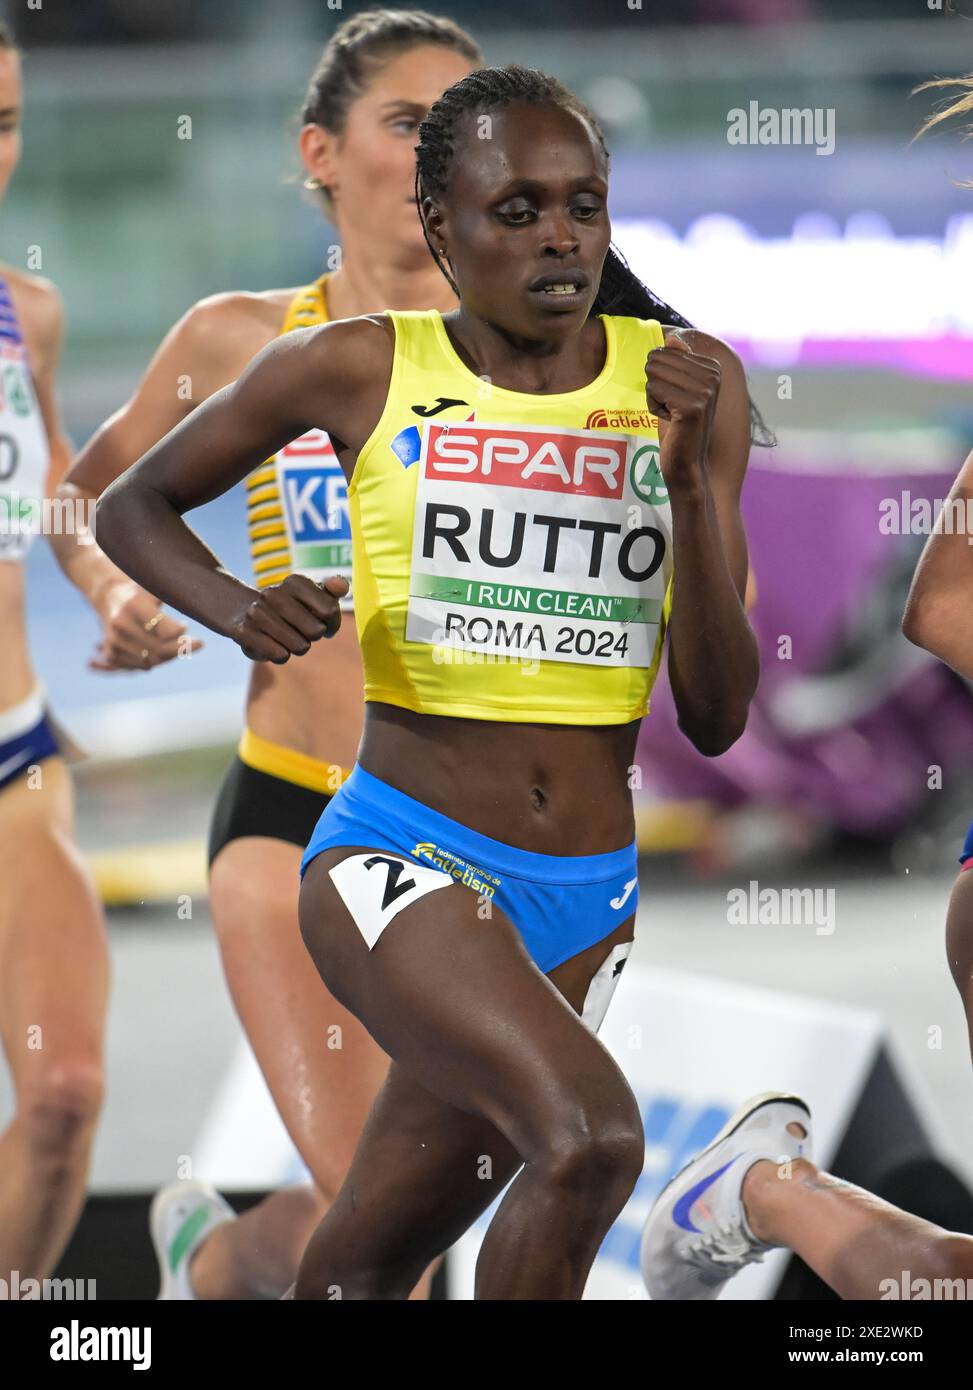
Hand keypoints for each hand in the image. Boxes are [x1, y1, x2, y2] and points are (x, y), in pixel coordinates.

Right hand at [90, 580, 202, 671]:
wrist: (112, 598)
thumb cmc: (143, 594)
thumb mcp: (158, 589)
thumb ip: (175, 600)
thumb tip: (189, 622)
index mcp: (134, 605)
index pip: (167, 631)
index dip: (180, 632)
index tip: (185, 626)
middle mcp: (121, 624)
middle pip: (160, 649)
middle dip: (180, 648)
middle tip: (198, 643)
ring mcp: (114, 641)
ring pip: (152, 661)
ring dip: (168, 656)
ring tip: (175, 643)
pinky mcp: (111, 655)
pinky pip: (140, 667)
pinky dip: (154, 662)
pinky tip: (161, 653)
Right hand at [228, 573, 347, 662]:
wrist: (245, 612)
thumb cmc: (292, 607)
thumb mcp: (314, 596)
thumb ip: (333, 589)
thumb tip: (341, 586)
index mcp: (294, 582)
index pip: (330, 610)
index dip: (332, 622)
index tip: (323, 621)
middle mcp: (273, 594)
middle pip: (317, 631)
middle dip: (314, 635)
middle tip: (301, 629)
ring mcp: (256, 613)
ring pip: (300, 647)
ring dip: (297, 646)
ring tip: (285, 635)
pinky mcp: (243, 632)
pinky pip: (280, 656)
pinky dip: (281, 655)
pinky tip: (271, 643)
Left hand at [645, 330, 721, 494]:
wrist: (686, 463)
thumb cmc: (679, 427)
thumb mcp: (677, 390)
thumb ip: (676, 363)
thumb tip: (671, 338)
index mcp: (712, 367)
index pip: (665, 352)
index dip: (661, 377)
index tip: (676, 398)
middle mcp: (713, 375)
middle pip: (657, 361)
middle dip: (655, 385)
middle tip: (671, 407)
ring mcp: (705, 390)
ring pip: (653, 374)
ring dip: (654, 397)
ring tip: (672, 414)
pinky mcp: (693, 406)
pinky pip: (653, 390)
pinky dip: (654, 407)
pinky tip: (671, 421)